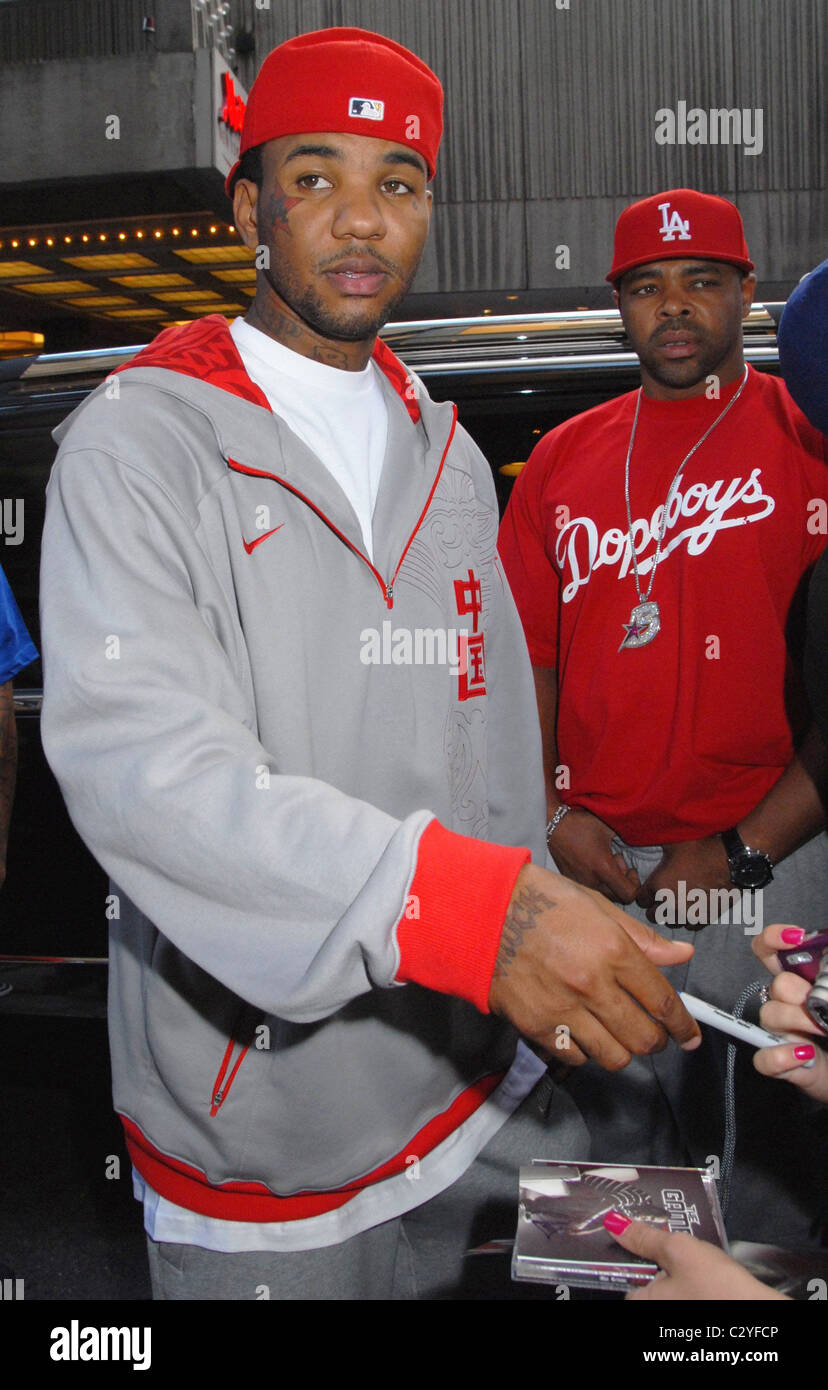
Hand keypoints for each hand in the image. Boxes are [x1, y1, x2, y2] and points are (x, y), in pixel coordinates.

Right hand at [488, 862, 700, 1068]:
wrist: (480, 912)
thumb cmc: (538, 901)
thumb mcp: (597, 906)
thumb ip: (641, 938)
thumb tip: (680, 954)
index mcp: (613, 950)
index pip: (663, 1001)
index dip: (683, 1025)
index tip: (689, 1035)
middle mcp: (592, 983)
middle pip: (644, 1037)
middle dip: (657, 1041)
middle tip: (653, 1035)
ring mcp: (564, 1008)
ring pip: (614, 1057)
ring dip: (622, 1051)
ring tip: (617, 1036)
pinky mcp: (537, 1025)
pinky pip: (575, 1057)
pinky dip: (585, 1051)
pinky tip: (583, 1032)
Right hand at [546, 807, 639, 903]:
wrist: (553, 825)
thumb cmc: (582, 824)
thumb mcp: (609, 827)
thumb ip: (627, 838)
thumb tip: (644, 840)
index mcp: (603, 868)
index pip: (629, 895)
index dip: (635, 884)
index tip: (631, 869)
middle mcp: (592, 881)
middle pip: (618, 898)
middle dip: (623, 883)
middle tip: (617, 863)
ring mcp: (580, 883)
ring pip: (605, 896)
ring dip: (610, 883)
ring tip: (604, 863)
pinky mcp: (571, 882)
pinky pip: (591, 891)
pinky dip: (598, 882)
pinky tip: (593, 866)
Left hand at [603, 1213, 787, 1300]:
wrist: (759, 1310)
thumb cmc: (718, 1287)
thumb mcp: (678, 1251)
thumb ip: (644, 1237)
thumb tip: (615, 1223)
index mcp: (646, 1304)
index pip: (626, 1278)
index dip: (633, 1255)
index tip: (639, 1234)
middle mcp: (660, 1311)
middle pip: (649, 1278)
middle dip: (657, 1257)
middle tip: (670, 1235)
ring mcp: (683, 1310)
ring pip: (671, 1283)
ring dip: (677, 1263)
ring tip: (689, 1243)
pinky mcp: (704, 1305)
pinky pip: (688, 1289)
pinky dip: (692, 1274)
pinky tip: (704, 1261)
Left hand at [635, 835, 730, 921]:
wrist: (732, 862)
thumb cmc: (702, 849)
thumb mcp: (673, 842)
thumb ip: (654, 842)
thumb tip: (642, 836)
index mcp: (658, 885)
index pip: (640, 899)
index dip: (645, 894)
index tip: (651, 889)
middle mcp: (670, 903)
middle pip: (653, 915)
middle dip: (656, 906)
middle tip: (663, 896)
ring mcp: (687, 914)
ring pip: (671, 923)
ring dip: (672, 915)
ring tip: (677, 903)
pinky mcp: (704, 919)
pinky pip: (690, 926)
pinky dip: (689, 919)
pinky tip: (692, 908)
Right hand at [751, 924, 827, 1103]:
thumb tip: (827, 958)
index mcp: (802, 982)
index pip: (769, 952)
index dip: (773, 939)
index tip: (796, 938)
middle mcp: (787, 1003)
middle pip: (777, 984)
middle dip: (800, 991)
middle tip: (826, 1005)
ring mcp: (782, 1034)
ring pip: (769, 1015)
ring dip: (797, 1020)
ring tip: (824, 1031)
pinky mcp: (780, 1065)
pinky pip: (763, 1059)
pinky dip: (781, 1056)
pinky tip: (805, 1054)